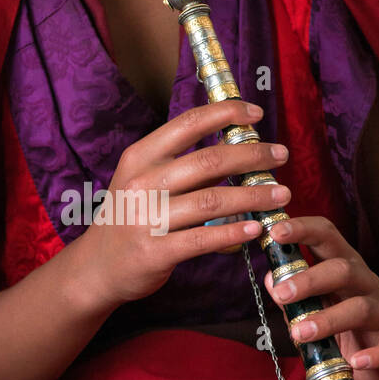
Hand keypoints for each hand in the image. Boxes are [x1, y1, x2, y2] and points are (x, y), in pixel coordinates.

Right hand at [75, 100, 290, 305]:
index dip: (226, 113)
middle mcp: (142, 183)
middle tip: (281, 155)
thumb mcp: (144, 181)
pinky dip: (233, 231)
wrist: (97, 266)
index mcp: (141, 157)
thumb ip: (184, 166)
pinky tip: (255, 227)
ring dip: (253, 195)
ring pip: (212, 200)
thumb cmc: (130, 218)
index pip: (188, 123)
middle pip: (209, 160)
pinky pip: (203, 238)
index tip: (256, 113)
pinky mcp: (156, 251)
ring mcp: (147, 218)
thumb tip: (238, 150)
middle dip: (252, 155)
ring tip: (281, 194)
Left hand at [263, 214, 378, 379]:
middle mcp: (365, 284)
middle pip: (343, 270)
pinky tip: (355, 362)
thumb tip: (270, 278)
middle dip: (309, 279)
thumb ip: (293, 293)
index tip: (274, 232)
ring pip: (360, 307)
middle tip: (281, 293)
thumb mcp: (315, 305)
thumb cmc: (343, 324)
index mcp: (343, 267)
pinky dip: (373, 354)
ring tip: (300, 333)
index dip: (302, 229)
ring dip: (328, 319)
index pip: (326, 236)